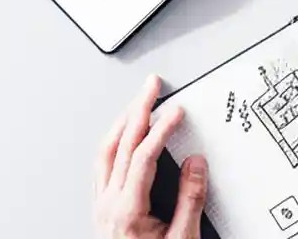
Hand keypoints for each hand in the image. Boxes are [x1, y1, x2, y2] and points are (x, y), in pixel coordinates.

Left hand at [95, 75, 207, 238]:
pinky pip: (102, 165)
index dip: (161, 129)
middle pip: (120, 145)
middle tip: (151, 86)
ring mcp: (101, 206)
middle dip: (138, 110)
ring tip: (138, 102)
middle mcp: (108, 205)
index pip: (143, 156)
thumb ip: (190, 200)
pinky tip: (123, 136)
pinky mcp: (103, 209)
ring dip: (122, 123)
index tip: (176, 111)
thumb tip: (196, 164)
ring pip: (105, 152)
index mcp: (126, 210)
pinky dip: (115, 142)